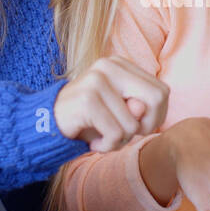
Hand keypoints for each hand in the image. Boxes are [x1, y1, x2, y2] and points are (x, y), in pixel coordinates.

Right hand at [54, 57, 168, 151]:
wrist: (47, 124)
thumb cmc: (89, 120)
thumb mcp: (119, 114)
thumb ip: (138, 110)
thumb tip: (140, 110)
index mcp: (120, 64)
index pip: (162, 91)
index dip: (157, 116)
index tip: (138, 127)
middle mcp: (108, 66)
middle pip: (155, 100)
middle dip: (146, 126)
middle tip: (125, 136)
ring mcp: (96, 80)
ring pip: (133, 123)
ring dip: (120, 141)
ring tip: (103, 138)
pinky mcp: (87, 99)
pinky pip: (115, 133)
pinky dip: (108, 146)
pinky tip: (94, 143)